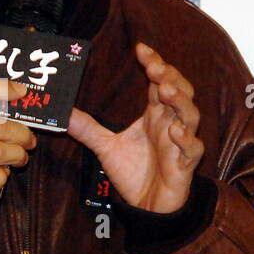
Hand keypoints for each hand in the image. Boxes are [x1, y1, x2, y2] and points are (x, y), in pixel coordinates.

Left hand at [67, 41, 203, 213]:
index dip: (154, 63)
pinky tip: (174, 131)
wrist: (148, 205)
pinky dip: (185, 138)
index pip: (158, 81)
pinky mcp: (185, 163)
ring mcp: (180, 141)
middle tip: (155, 67)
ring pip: (190, 114)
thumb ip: (87, 128)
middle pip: (179, 90)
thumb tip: (61, 114)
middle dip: (169, 76)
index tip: (141, 49)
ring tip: (165, 90)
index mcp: (154, 113)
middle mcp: (170, 122)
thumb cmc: (134, 172)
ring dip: (179, 101)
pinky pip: (192, 147)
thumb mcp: (105, 147)